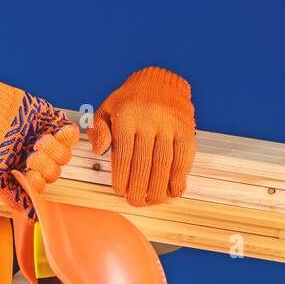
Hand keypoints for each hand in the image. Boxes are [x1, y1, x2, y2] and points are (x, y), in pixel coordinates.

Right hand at [0, 66, 78, 218]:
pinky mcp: (50, 120)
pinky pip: (71, 133)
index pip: (41, 185)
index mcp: (20, 170)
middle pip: (55, 172)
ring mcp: (43, 138)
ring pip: (65, 155)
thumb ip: (12, 196)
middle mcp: (33, 156)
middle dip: (45, 166)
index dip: (38, 182)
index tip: (27, 173)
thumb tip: (31, 216)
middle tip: (30, 155)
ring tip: (38, 142)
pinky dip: (66, 136)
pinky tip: (52, 134)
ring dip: (54, 151)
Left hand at [91, 66, 194, 205]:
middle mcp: (149, 119)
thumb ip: (98, 130)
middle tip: (135, 202)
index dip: (122, 176)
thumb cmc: (129, 101)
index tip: (120, 191)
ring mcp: (170, 124)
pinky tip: (174, 190)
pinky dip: (180, 177)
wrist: (161, 81)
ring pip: (164, 163)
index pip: (124, 153)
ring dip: (159, 187)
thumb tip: (98, 150)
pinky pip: (184, 157)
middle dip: (139, 187)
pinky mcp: (186, 129)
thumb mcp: (106, 109)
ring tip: (153, 200)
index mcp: (127, 116)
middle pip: (144, 162)